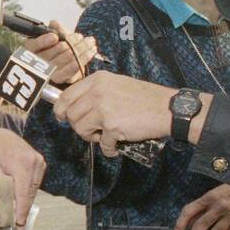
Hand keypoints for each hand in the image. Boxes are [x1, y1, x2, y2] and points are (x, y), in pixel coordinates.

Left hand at [0, 127, 45, 227]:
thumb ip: (0, 186)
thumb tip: (6, 206)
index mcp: (22, 163)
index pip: (23, 193)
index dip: (21, 210)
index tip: (19, 224)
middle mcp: (35, 162)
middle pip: (30, 193)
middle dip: (22, 208)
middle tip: (16, 224)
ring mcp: (39, 162)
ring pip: (33, 190)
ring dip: (25, 200)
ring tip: (16, 213)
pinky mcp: (40, 163)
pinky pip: (34, 183)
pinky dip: (27, 191)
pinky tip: (18, 197)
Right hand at [22, 21, 97, 85]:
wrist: (63, 62)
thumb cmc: (56, 46)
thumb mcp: (53, 33)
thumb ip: (54, 28)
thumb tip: (54, 24)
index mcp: (32, 48)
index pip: (36, 45)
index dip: (45, 41)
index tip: (54, 37)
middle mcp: (38, 62)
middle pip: (57, 49)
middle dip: (72, 41)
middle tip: (81, 36)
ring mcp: (49, 73)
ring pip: (69, 57)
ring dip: (82, 47)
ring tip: (90, 42)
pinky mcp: (62, 79)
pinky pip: (74, 68)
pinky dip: (85, 58)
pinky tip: (91, 51)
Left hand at [53, 71, 178, 155]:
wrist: (168, 108)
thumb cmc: (144, 98)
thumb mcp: (116, 85)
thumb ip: (95, 93)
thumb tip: (74, 108)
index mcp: (97, 80)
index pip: (66, 96)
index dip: (61, 110)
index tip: (62, 117)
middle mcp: (97, 92)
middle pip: (70, 115)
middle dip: (79, 126)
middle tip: (94, 130)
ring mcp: (103, 108)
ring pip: (81, 130)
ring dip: (92, 137)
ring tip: (106, 135)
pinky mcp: (112, 125)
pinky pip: (102, 144)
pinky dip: (109, 149)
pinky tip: (117, 145)